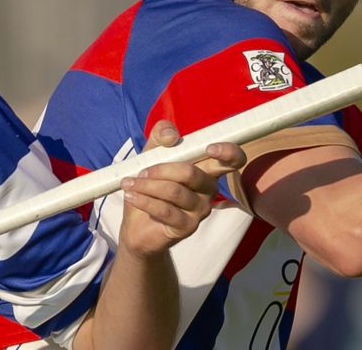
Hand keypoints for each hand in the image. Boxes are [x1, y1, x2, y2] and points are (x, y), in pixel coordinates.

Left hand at [118, 119, 246, 256]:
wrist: (136, 225)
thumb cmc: (149, 184)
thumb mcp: (151, 153)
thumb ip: (161, 134)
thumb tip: (172, 137)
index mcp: (206, 168)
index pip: (232, 159)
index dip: (228, 152)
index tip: (209, 148)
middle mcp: (209, 189)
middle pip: (192, 173)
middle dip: (161, 169)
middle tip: (141, 171)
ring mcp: (201, 209)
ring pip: (175, 191)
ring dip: (147, 185)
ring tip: (129, 184)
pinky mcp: (188, 227)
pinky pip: (166, 210)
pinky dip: (144, 200)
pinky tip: (131, 196)